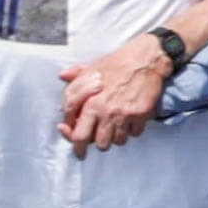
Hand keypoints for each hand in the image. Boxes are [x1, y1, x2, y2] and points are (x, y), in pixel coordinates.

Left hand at [56, 34, 169, 157]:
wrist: (145, 59)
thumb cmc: (117, 62)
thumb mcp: (92, 67)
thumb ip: (76, 77)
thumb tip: (62, 76)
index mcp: (90, 102)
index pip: (75, 130)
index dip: (71, 137)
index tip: (73, 139)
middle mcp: (105, 111)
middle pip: (95, 143)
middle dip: (89, 147)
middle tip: (87, 148)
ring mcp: (124, 115)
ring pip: (115, 142)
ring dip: (113, 137)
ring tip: (112, 127)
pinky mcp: (140, 116)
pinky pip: (133, 134)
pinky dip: (131, 130)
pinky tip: (129, 121)